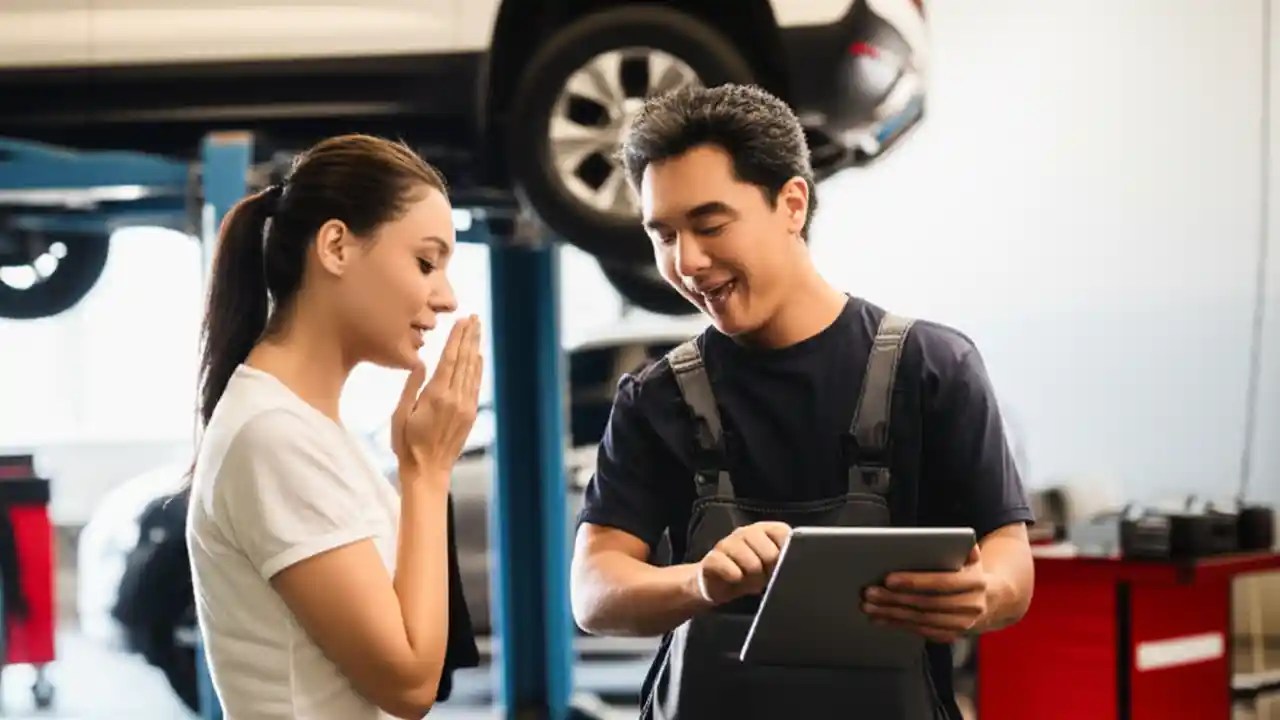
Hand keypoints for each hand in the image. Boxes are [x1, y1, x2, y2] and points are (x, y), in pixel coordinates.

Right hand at [391, 316, 482, 483]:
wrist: (428, 470)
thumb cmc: (407, 443)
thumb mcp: (400, 415)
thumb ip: (411, 388)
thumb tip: (420, 363)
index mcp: (436, 396)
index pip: (449, 360)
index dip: (457, 338)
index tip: (462, 321)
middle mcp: (455, 399)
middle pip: (464, 361)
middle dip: (469, 337)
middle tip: (474, 317)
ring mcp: (465, 407)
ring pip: (472, 371)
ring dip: (475, 348)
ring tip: (477, 330)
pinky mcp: (470, 414)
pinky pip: (476, 385)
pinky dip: (478, 369)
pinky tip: (478, 357)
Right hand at [696, 522, 790, 605]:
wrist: (717, 584)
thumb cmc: (750, 574)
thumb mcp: (771, 566)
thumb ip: (783, 558)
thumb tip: (797, 562)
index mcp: (764, 530)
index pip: (782, 533)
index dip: (785, 553)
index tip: (780, 565)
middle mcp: (746, 532)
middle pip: (769, 554)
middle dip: (768, 571)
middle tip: (762, 577)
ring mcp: (728, 543)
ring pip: (751, 563)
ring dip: (752, 579)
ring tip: (749, 580)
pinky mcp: (713, 557)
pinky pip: (730, 570)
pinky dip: (735, 578)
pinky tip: (735, 579)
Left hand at [862, 544, 987, 643]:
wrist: (991, 602)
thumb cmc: (971, 575)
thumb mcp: (973, 558)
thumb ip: (964, 547)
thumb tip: (957, 538)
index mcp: (975, 583)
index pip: (942, 583)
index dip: (915, 581)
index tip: (889, 579)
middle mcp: (971, 607)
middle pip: (927, 603)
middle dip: (895, 599)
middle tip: (870, 592)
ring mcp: (961, 625)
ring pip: (921, 620)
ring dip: (892, 614)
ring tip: (869, 605)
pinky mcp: (950, 636)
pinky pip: (920, 632)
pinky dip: (898, 625)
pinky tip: (880, 618)